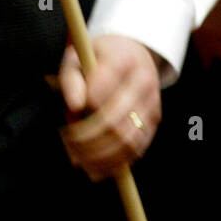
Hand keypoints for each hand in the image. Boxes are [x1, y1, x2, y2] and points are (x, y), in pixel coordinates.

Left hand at [58, 35, 161, 181]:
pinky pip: (135, 151)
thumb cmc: (98, 57)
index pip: (102, 88)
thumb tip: (75, 105)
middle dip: (86, 138)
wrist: (133, 53)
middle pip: (114, 120)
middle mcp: (144, 81)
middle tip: (67, 143)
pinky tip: (93, 167)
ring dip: (98, 156)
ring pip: (127, 141)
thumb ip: (71, 78)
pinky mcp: (154, 123)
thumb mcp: (79, 55)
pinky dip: (113, 164)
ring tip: (76, 158)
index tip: (69, 110)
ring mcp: (152, 104)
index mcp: (123, 59)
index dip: (85, 105)